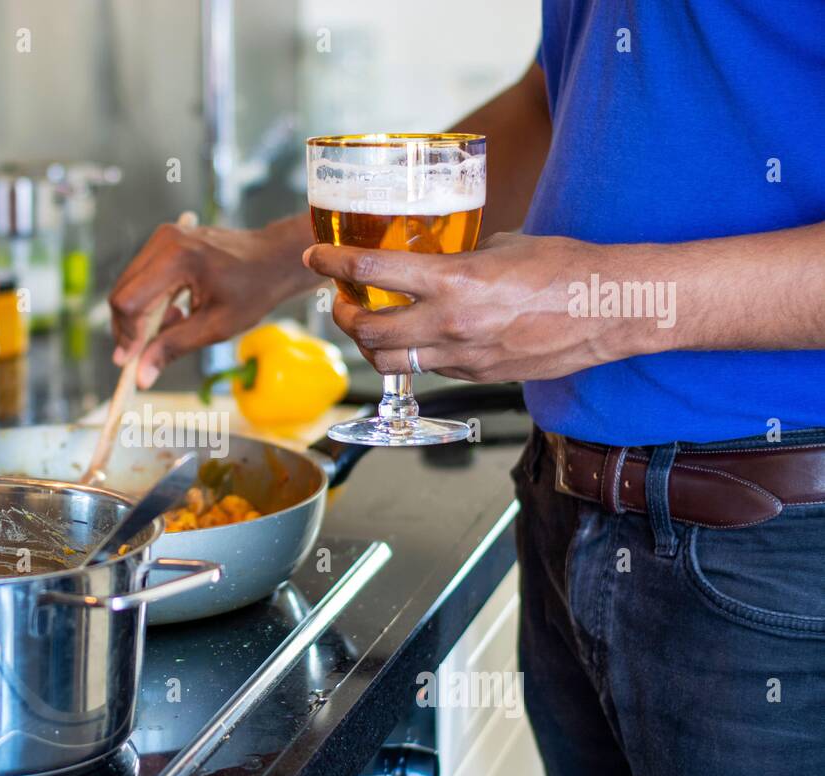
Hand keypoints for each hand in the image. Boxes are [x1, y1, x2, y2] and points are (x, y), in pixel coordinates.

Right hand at [110, 216, 315, 387]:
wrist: (275, 258)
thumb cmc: (254, 290)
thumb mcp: (216, 327)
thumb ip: (173, 348)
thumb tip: (140, 376)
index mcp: (177, 258)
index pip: (129, 301)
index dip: (125, 335)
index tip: (129, 363)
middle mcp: (164, 241)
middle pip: (123, 292)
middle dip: (129, 328)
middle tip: (147, 354)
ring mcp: (164, 237)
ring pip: (129, 286)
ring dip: (142, 315)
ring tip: (178, 324)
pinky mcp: (166, 241)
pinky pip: (142, 278)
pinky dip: (150, 301)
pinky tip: (178, 311)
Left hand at [303, 232, 646, 382]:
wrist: (611, 309)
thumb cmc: (565, 267)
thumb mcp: (502, 246)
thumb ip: (457, 258)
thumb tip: (431, 256)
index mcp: (454, 281)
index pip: (370, 272)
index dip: (332, 263)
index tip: (315, 255)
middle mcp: (451, 325)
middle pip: (365, 331)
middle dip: (341, 314)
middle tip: (338, 297)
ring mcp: (462, 357)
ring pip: (387, 361)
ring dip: (366, 343)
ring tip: (366, 322)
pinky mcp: (477, 376)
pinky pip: (426, 369)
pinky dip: (409, 353)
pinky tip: (412, 336)